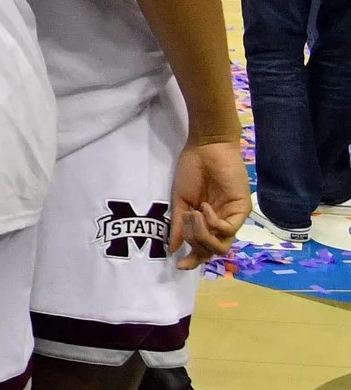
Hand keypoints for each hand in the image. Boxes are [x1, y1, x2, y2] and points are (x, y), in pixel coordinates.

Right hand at [167, 138, 249, 268]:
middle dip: (195, 244)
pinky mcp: (242, 211)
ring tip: (193, 214)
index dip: (192, 259)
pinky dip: (212, 222)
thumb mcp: (180, 201)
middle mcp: (220, 223)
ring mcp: (232, 218)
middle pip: (211, 251)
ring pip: (221, 245)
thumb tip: (171, 248)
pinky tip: (204, 207)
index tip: (178, 265)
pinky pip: (227, 229)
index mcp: (205, 222)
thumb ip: (178, 225)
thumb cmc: (191, 170)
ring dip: (202, 234)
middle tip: (185, 224)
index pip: (203, 249)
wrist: (206, 148)